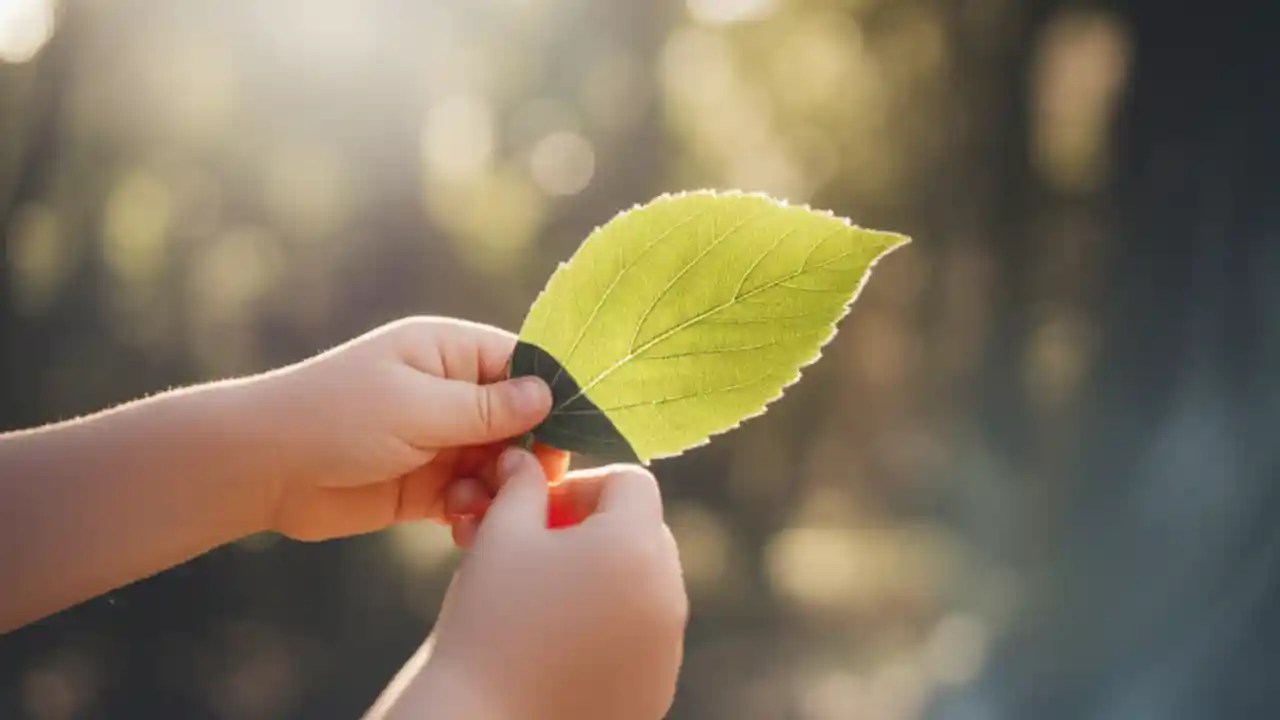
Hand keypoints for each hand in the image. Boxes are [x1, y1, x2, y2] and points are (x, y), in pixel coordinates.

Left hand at [239, 317, 566, 540]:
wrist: (263, 467)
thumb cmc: (336, 417)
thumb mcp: (418, 406)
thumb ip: (487, 408)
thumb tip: (549, 395)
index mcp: (450, 352)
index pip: (524, 366)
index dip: (551, 398)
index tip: (566, 436)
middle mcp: (452, 393)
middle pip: (521, 422)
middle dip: (527, 454)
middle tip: (519, 484)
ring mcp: (440, 440)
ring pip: (501, 465)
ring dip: (498, 489)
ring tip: (470, 504)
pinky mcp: (427, 487)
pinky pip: (473, 499)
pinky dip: (476, 514)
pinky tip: (458, 526)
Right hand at [414, 449, 687, 719]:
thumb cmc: (488, 621)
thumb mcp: (500, 535)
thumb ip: (522, 486)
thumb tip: (524, 458)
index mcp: (634, 546)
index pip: (632, 482)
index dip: (585, 485)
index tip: (543, 510)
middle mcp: (667, 593)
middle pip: (645, 531)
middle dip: (597, 528)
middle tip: (542, 547)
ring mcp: (669, 646)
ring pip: (646, 583)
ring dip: (606, 575)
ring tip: (548, 595)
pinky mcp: (658, 687)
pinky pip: (646, 634)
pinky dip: (613, 624)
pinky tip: (562, 641)